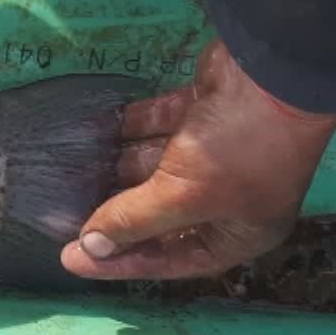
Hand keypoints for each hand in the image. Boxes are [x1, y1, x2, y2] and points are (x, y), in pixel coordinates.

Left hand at [61, 38, 335, 279]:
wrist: (273, 73)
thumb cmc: (239, 149)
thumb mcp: (186, 193)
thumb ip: (135, 219)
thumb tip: (92, 247)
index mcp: (241, 229)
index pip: (175, 258)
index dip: (126, 261)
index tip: (76, 259)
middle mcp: (228, 195)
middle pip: (160, 215)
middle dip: (115, 214)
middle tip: (62, 216)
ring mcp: (215, 152)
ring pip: (153, 167)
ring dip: (114, 169)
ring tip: (65, 175)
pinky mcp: (199, 113)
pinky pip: (154, 127)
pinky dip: (125, 129)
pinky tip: (89, 131)